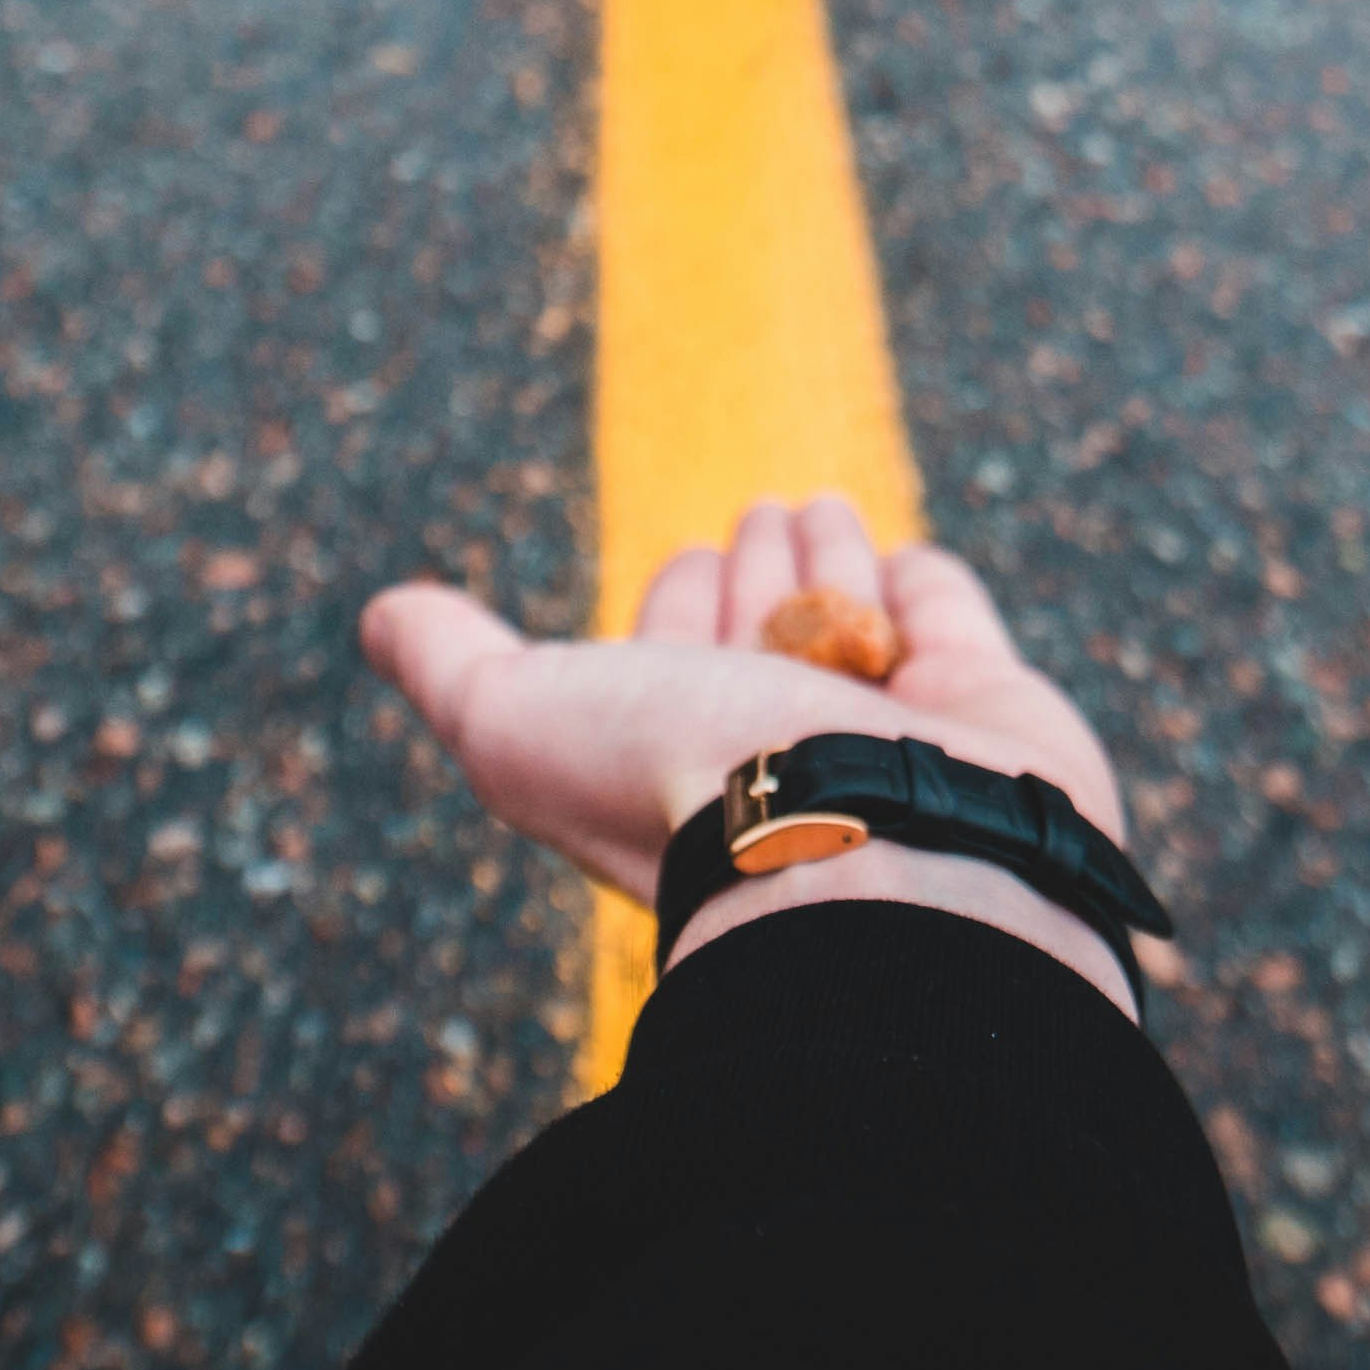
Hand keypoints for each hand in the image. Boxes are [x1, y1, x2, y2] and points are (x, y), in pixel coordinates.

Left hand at [358, 492, 1142, 1006]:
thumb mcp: (514, 721)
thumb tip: (379, 615)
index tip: (686, 563)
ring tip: (815, 517)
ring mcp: (887, 726)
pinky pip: (948, 612)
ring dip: (826, 552)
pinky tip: (897, 571)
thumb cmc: (675, 790)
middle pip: (764, 614)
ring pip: (850, 599)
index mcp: (677, 746)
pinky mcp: (990, 704)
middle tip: (759, 523)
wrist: (863, 852)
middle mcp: (779, 738)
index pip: (677, 639)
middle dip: (755, 564)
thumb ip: (450, 665)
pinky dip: (920, 580)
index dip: (676, 597)